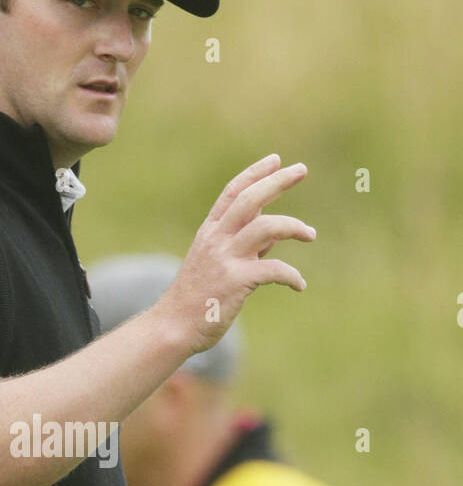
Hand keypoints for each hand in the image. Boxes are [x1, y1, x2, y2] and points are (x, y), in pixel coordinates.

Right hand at [161, 153, 315, 353]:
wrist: (174, 325)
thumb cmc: (197, 297)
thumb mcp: (214, 263)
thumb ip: (241, 245)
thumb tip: (272, 237)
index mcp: (209, 232)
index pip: (233, 192)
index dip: (255, 173)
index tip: (276, 160)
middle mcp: (216, 239)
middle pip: (251, 199)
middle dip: (278, 181)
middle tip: (301, 170)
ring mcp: (225, 259)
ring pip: (267, 227)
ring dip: (294, 227)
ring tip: (311, 234)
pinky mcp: (236, 281)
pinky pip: (274, 270)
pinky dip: (292, 276)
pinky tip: (299, 285)